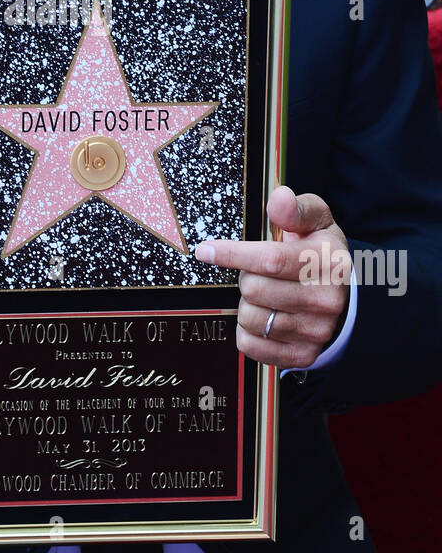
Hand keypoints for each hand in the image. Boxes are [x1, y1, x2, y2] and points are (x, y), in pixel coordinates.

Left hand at [194, 186, 350, 369]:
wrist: (346, 296)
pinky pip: (251, 345)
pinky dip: (247, 331)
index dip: (232, 254)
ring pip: (250, 318)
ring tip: (264, 293)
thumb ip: (296, 208)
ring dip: (247, 303)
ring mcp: (316, 331)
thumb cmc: (321, 252)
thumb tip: (280, 197)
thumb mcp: (317, 221)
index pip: (271, 259)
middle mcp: (326, 299)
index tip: (206, 250)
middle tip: (257, 271)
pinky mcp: (303, 355)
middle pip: (254, 289)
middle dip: (245, 276)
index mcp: (328, 262)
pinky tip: (262, 315)